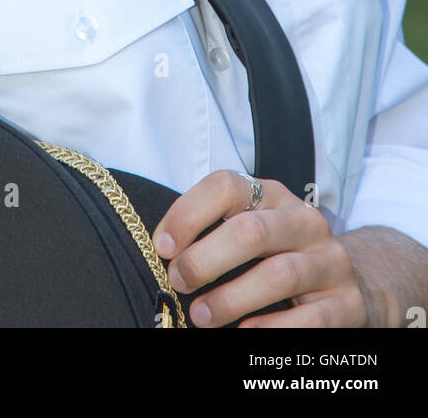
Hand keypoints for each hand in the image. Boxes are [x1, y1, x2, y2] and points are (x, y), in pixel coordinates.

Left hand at [151, 169, 368, 327]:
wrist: (355, 281)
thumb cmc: (282, 254)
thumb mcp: (255, 229)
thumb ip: (216, 231)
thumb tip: (166, 251)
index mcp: (274, 196)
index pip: (227, 186)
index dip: (189, 213)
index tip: (163, 246)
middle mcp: (304, 222)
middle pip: (251, 231)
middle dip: (206, 259)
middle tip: (178, 282)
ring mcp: (329, 262)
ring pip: (279, 275)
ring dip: (232, 298)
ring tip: (201, 315)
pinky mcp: (346, 304)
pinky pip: (309, 319)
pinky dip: (271, 328)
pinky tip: (244, 333)